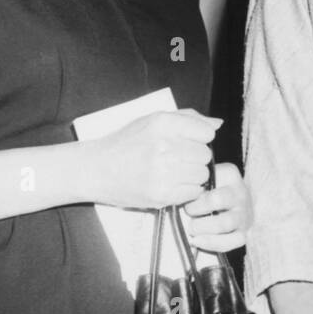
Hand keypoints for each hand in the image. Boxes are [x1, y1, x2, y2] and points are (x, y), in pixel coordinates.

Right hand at [85, 110, 220, 209]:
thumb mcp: (152, 120)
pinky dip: (186, 191)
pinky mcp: (161, 194)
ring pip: (202, 174)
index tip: (186, 142)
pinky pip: (193, 192)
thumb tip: (217, 124)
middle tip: (177, 160)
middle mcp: (164, 146)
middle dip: (195, 158)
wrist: (95, 169)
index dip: (199, 138)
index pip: (206, 132)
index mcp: (163, 123)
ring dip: (192, 175)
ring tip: (173, 172)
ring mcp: (162, 172)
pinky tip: (171, 184)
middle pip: (205, 155)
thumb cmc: (126, 143)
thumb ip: (187, 119)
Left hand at [184, 163, 251, 252]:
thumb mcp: (202, 180)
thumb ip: (191, 182)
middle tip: (187, 211)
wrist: (228, 205)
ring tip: (192, 228)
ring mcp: (244, 215)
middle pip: (218, 200)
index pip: (209, 180)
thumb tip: (176, 190)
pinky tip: (197, 241)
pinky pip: (231, 242)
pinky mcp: (243, 233)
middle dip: (196, 209)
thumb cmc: (208, 192)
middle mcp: (240, 193)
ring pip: (225, 223)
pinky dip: (211, 243)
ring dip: (203, 228)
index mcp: (229, 175)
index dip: (193, 194)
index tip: (185, 198)